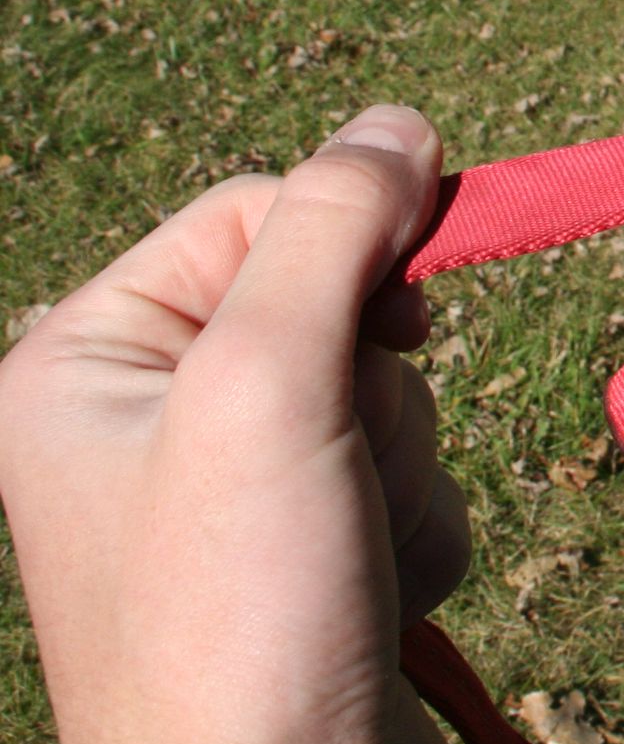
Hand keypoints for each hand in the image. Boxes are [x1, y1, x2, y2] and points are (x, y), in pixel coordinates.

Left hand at [0, 105, 467, 743]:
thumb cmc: (238, 618)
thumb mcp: (268, 387)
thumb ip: (332, 233)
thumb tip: (401, 124)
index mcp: (86, 361)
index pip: (256, 216)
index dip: (352, 247)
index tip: (411, 312)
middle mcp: (144, 421)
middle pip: (337, 305)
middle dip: (381, 389)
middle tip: (341, 468)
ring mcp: (225, 496)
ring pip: (390, 397)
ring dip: (407, 468)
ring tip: (354, 556)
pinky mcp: (303, 558)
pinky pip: (409, 480)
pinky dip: (417, 530)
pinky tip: (373, 596)